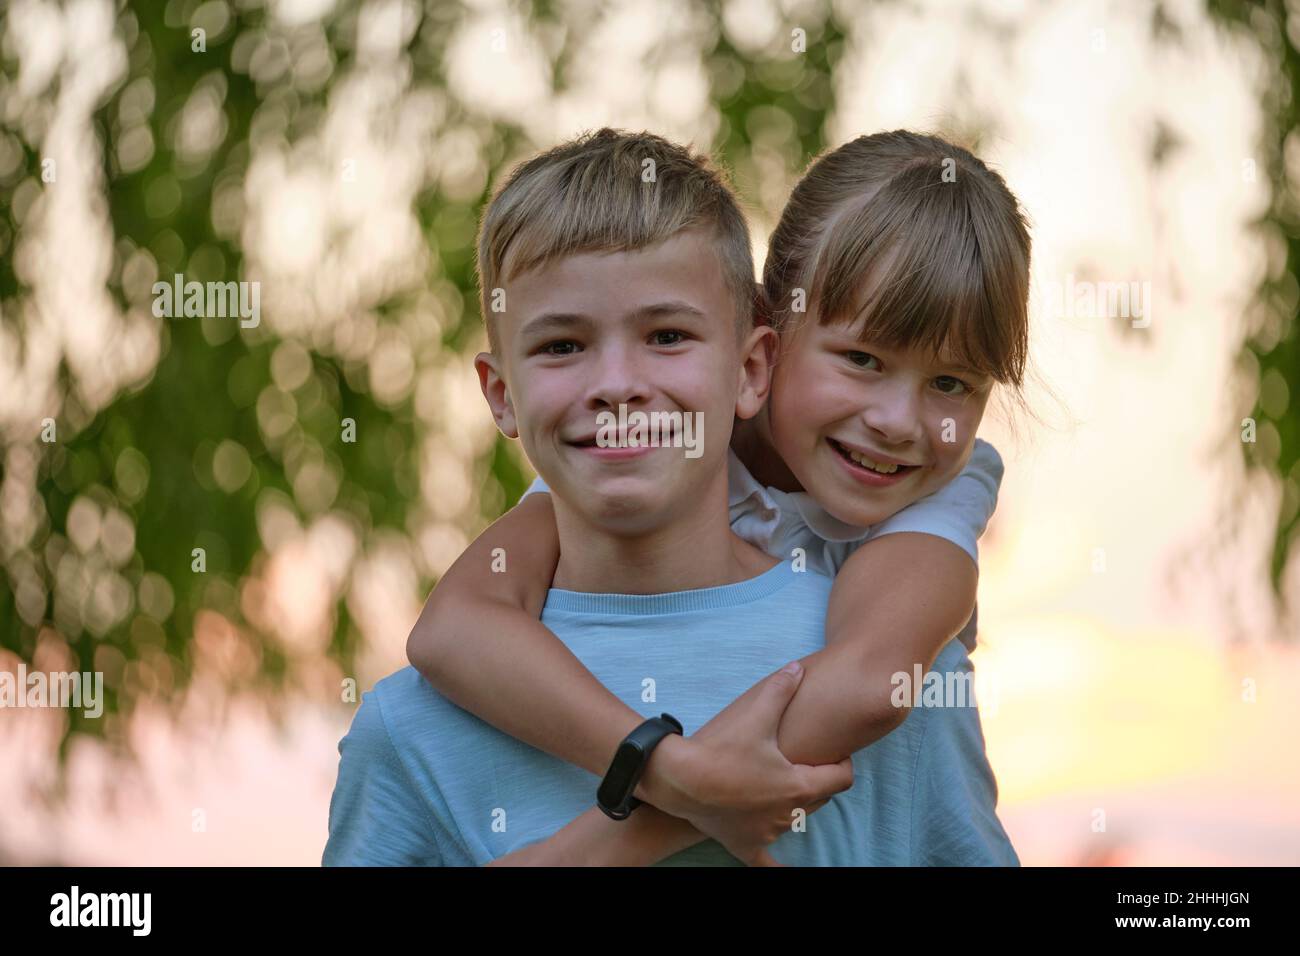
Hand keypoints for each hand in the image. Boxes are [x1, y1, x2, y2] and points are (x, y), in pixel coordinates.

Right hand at [644, 661, 854, 864]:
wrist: (680, 779)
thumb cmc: (721, 748)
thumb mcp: (756, 714)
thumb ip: (781, 689)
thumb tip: (797, 668)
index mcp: (799, 786)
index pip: (841, 779)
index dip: (842, 763)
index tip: (836, 752)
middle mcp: (788, 815)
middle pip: (819, 799)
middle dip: (815, 779)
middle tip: (801, 760)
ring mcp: (766, 833)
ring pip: (793, 820)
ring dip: (791, 805)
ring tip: (776, 784)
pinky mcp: (743, 844)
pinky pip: (764, 862)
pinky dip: (771, 861)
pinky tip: (781, 869)